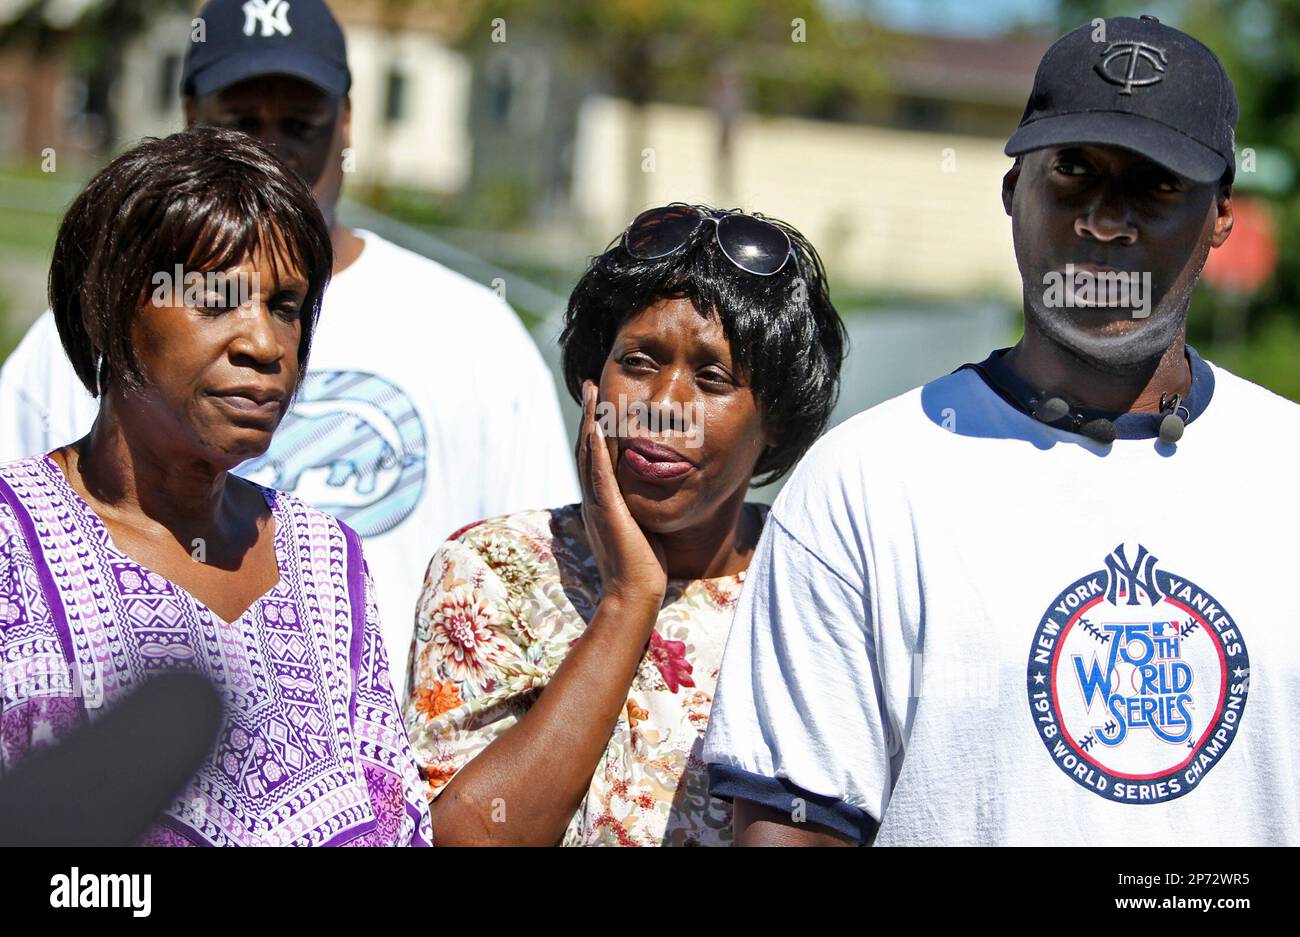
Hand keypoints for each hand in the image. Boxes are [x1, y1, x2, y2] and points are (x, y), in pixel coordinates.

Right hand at [577, 380, 667, 607]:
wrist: (634, 593)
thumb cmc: (643, 568)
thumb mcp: (640, 528)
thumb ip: (639, 509)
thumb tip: (649, 498)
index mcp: (601, 502)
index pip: (595, 457)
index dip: (595, 428)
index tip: (600, 403)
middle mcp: (593, 498)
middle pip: (586, 447)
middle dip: (589, 415)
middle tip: (591, 385)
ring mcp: (597, 502)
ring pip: (588, 453)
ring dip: (589, 420)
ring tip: (592, 392)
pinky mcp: (606, 509)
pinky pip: (598, 472)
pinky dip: (595, 447)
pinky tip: (596, 425)